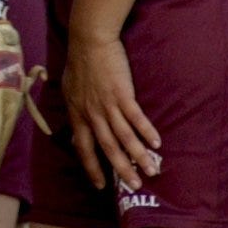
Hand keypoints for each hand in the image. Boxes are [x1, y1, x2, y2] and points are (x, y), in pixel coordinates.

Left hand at [61, 31, 160, 190]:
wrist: (89, 40)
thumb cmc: (79, 63)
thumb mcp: (69, 89)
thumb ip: (76, 108)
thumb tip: (79, 124)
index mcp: (77, 113)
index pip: (82, 147)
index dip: (91, 167)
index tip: (100, 185)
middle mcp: (91, 113)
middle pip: (107, 148)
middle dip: (121, 169)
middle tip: (135, 187)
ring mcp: (106, 105)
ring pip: (123, 137)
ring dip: (139, 156)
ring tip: (152, 171)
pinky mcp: (122, 94)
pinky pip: (135, 118)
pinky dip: (146, 131)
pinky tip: (157, 143)